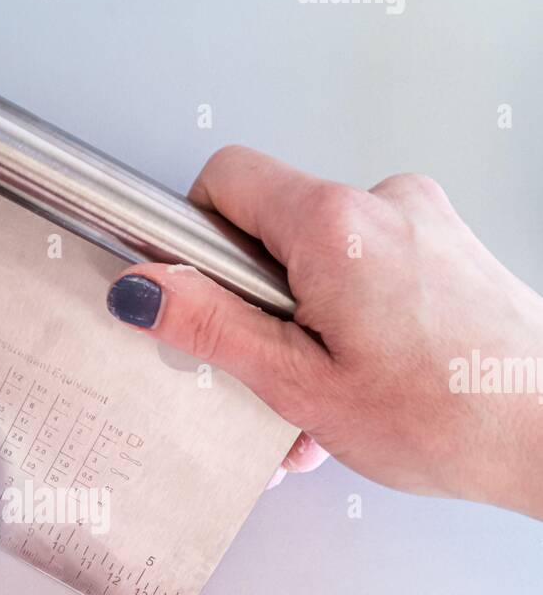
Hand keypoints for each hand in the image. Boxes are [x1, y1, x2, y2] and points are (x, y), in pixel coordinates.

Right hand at [106, 147, 542, 515]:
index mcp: (335, 224)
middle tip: (272, 373)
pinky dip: (350, 324)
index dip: (194, 237)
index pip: (225, 179)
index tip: (193, 293)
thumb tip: (144, 289)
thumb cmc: (450, 415)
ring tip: (327, 398)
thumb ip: (212, 327)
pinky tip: (363, 385)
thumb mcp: (301, 384)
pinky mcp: (445, 247)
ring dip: (305, 328)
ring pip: (320, 260)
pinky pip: (367, 272)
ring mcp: (421, 221)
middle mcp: (382, 202)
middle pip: (272, 228)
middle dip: (257, 306)